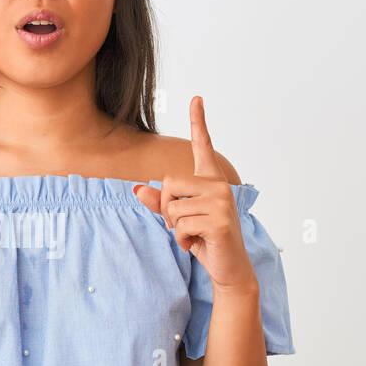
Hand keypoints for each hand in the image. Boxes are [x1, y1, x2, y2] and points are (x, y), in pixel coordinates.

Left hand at [132, 96, 257, 293]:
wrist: (228, 267)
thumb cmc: (204, 240)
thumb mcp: (178, 219)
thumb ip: (159, 202)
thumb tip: (136, 190)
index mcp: (210, 181)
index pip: (203, 146)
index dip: (198, 121)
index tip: (196, 98)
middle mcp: (219, 186)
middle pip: (169, 184)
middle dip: (166, 208)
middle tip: (182, 225)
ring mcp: (221, 202)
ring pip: (173, 208)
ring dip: (175, 228)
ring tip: (193, 235)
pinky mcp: (220, 220)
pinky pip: (181, 225)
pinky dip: (181, 240)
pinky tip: (197, 244)